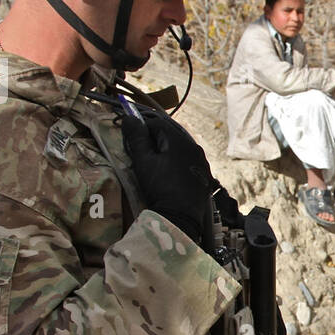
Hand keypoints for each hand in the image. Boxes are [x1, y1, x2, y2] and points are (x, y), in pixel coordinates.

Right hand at [121, 109, 212, 244]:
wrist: (181, 216)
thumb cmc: (160, 187)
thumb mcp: (143, 161)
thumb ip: (136, 138)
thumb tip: (129, 118)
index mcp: (179, 140)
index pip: (156, 123)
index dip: (141, 127)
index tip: (130, 136)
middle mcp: (194, 146)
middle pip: (170, 134)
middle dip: (153, 138)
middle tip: (140, 149)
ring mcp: (201, 161)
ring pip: (180, 147)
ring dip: (166, 149)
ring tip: (153, 161)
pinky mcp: (204, 174)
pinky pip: (188, 160)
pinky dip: (177, 161)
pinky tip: (168, 171)